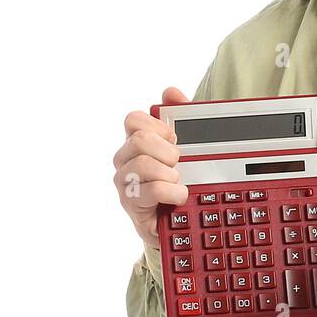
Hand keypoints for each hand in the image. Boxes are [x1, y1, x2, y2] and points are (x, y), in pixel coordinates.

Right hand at [113, 86, 190, 248]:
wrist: (183, 224)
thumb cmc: (180, 183)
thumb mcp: (189, 149)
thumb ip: (181, 118)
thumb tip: (171, 91)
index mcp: (138, 144)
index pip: (134, 120)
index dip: (157, 126)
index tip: (174, 138)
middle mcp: (127, 161)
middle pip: (138, 139)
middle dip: (167, 150)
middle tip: (179, 164)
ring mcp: (126, 184)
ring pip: (141, 164)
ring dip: (168, 173)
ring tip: (179, 182)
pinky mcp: (132, 206)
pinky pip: (148, 190)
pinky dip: (170, 192)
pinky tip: (179, 196)